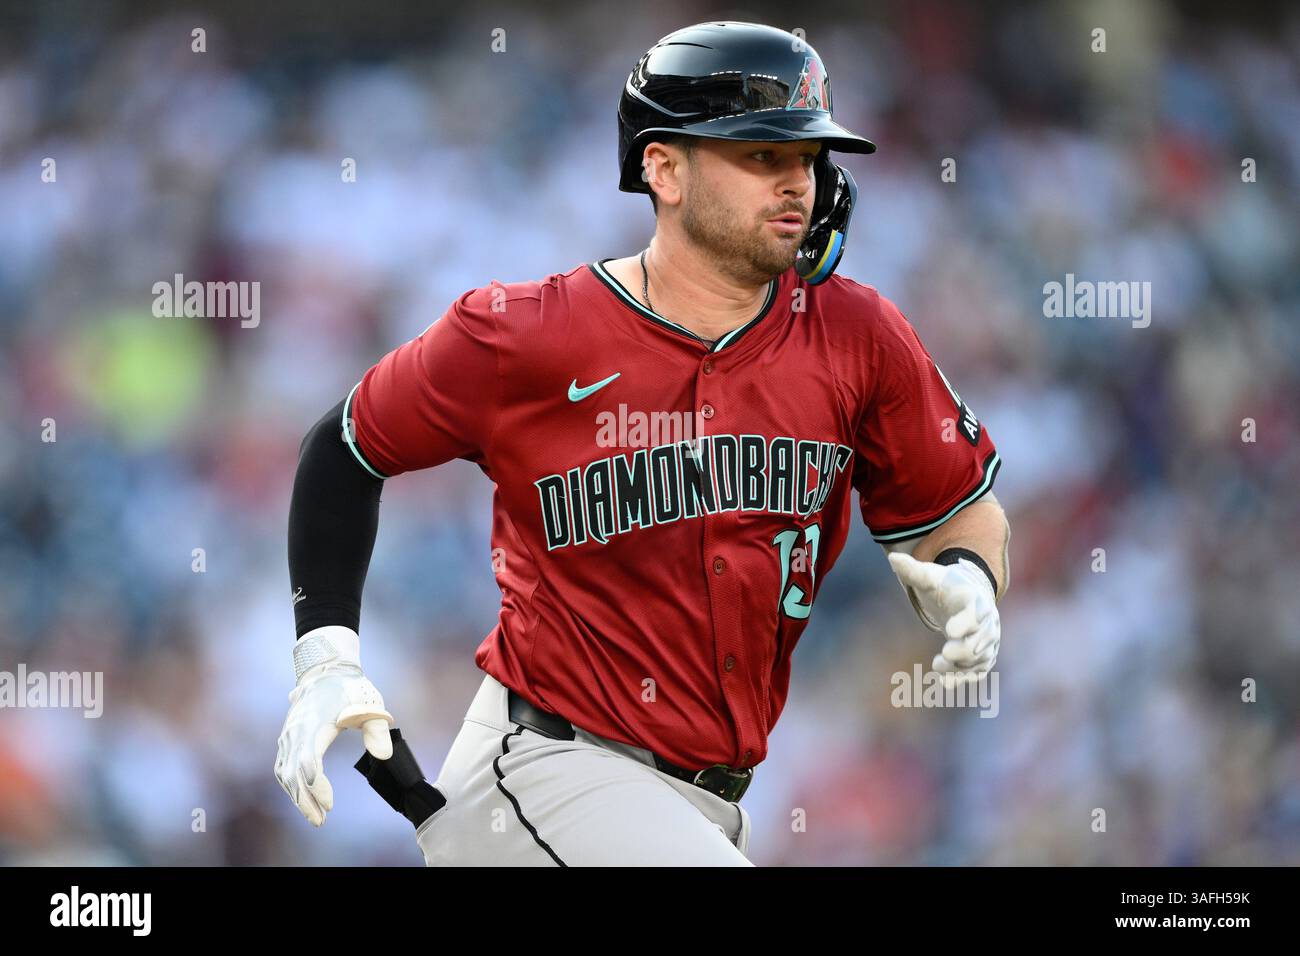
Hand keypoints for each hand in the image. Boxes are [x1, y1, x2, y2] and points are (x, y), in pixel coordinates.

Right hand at [274, 626, 393, 826]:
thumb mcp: (370, 703)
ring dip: (297, 796)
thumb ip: (378, 728)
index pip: (308, 761)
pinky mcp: (287, 739)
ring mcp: (288, 736)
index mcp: (314, 724)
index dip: (317, 785)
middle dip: (306, 800)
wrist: (326, 670)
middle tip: (321, 820)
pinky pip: (283, 767)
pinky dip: (291, 785)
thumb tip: (384, 755)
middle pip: (292, 774)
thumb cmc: (351, 688)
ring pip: (285, 773)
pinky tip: (305, 799)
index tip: (330, 803)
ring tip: (315, 816)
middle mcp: (295, 732)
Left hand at [887, 551, 999, 687]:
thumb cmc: (946, 586)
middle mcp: (987, 621)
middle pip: (981, 638)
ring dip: (960, 665)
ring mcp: (988, 639)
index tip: (950, 631)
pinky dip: (964, 677)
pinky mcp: (984, 654)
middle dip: (963, 649)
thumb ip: (913, 570)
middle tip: (943, 655)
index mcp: (975, 599)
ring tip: (937, 665)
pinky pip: (979, 670)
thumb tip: (891, 558)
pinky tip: (946, 683)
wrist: (967, 596)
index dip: (966, 621)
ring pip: (980, 657)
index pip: (976, 611)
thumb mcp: (930, 577)